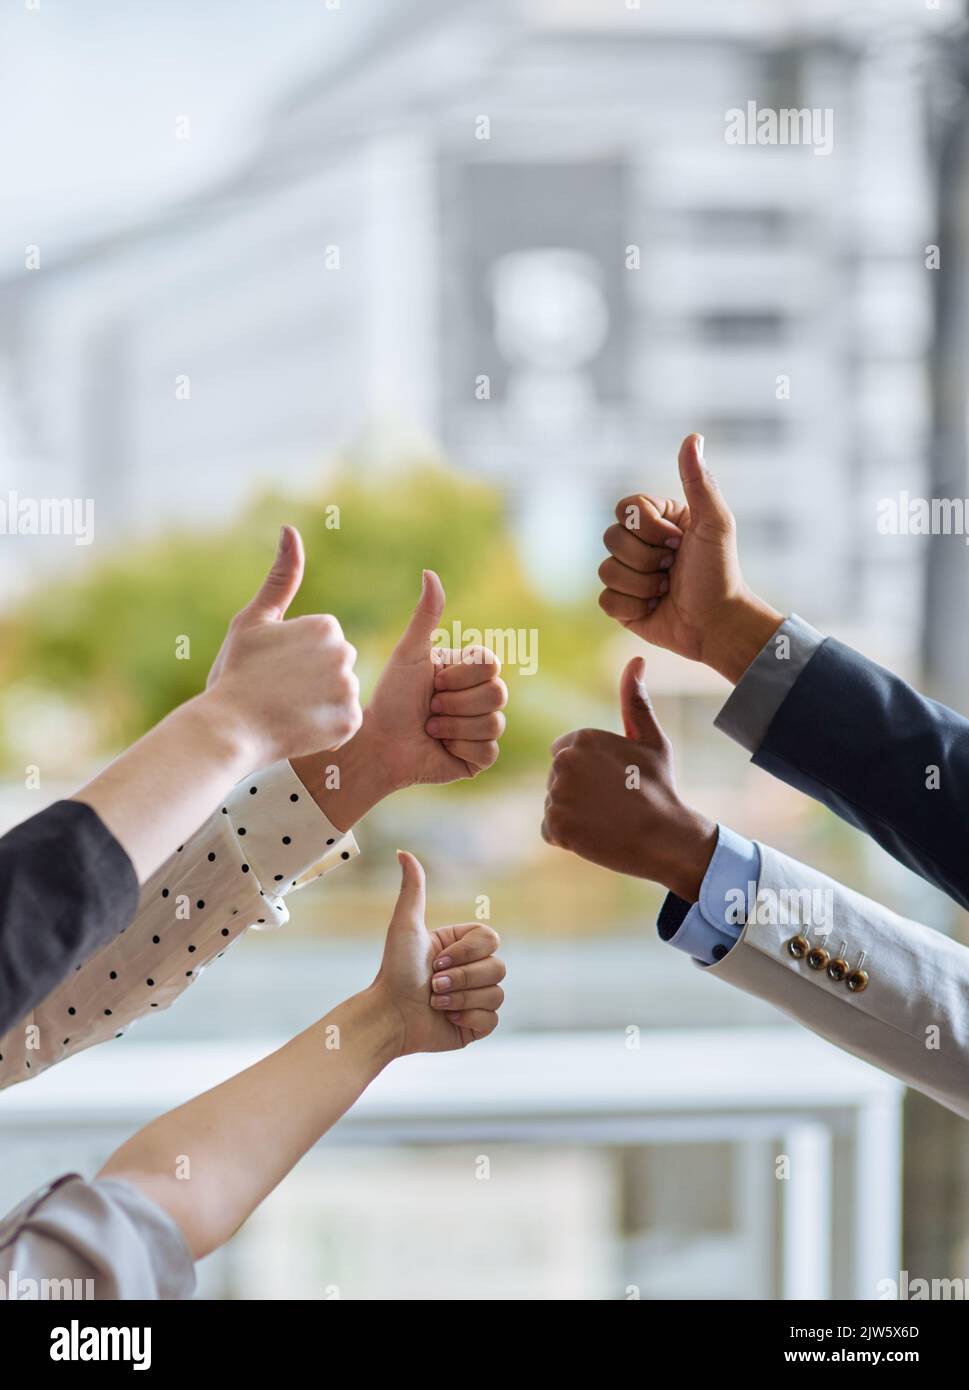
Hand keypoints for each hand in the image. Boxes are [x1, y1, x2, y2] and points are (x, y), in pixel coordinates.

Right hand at [204, 525, 361, 764]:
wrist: (229, 730)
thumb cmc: (237, 673)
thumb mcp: (254, 620)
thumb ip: (281, 577)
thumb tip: (290, 529)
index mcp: (325, 626)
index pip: (323, 638)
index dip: (297, 655)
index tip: (274, 667)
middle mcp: (344, 654)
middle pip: (336, 663)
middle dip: (314, 677)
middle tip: (279, 691)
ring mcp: (348, 690)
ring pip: (341, 692)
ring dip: (321, 703)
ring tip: (288, 711)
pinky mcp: (350, 723)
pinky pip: (346, 722)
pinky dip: (327, 728)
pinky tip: (301, 729)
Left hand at [292, 570, 506, 828]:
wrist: (379, 743)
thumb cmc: (391, 696)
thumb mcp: (409, 653)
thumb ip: (425, 615)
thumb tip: (429, 573)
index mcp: (470, 673)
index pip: (492, 665)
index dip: (461, 676)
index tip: (434, 681)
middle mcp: (481, 698)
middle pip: (498, 694)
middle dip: (455, 703)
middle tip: (430, 707)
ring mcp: (483, 729)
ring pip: (493, 723)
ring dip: (453, 727)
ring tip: (429, 728)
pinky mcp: (479, 759)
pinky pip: (488, 752)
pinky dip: (459, 749)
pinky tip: (440, 748)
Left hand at [370, 851, 504, 1053]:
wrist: (389, 1017)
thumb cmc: (394, 971)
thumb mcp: (405, 926)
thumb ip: (413, 889)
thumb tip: (403, 852)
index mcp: (460, 946)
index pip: (491, 939)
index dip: (467, 952)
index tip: (436, 959)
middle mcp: (472, 970)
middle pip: (499, 967)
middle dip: (462, 978)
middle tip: (433, 983)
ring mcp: (476, 998)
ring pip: (497, 994)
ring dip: (461, 998)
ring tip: (435, 1001)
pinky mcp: (476, 1025)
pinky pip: (493, 1020)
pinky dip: (469, 1019)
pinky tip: (447, 1018)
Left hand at [542, 656, 717, 900]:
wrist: (666, 837)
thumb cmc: (660, 787)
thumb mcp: (651, 740)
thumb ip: (635, 701)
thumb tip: (636, 660)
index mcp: (583, 738)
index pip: (564, 753)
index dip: (588, 771)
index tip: (613, 783)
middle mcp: (565, 761)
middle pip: (557, 778)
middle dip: (577, 792)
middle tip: (611, 803)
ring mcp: (558, 793)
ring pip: (554, 804)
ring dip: (573, 815)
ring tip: (605, 819)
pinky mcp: (555, 824)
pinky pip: (550, 830)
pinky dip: (568, 838)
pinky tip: (595, 836)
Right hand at [599, 434, 782, 681]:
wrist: (717, 624)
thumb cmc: (720, 572)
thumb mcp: (715, 523)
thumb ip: (699, 481)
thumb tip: (693, 437)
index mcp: (658, 520)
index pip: (625, 509)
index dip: (648, 528)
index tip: (678, 540)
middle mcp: (639, 544)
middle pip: (610, 539)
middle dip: (646, 559)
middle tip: (673, 568)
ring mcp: (628, 574)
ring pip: (606, 571)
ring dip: (642, 586)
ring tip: (666, 590)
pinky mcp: (622, 605)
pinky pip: (606, 600)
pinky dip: (633, 607)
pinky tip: (655, 608)